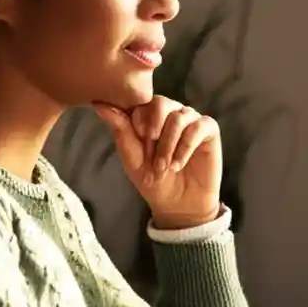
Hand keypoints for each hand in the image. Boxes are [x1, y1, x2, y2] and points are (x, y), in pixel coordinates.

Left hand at [93, 96, 222, 228]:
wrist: (178, 204)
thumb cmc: (154, 180)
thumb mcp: (132, 158)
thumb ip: (120, 130)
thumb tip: (99, 105)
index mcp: (149, 116)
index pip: (141, 103)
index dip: (138, 123)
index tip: (139, 145)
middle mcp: (170, 113)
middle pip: (161, 102)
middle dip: (154, 130)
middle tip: (151, 155)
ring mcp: (190, 119)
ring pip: (178, 118)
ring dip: (169, 146)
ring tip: (165, 168)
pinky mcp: (208, 129)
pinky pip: (198, 127)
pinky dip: (186, 147)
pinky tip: (178, 164)